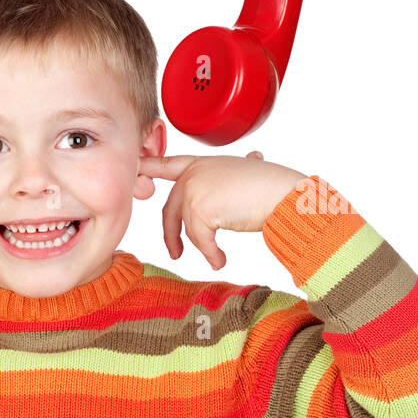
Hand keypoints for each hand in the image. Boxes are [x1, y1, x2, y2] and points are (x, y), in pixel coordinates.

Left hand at [137, 150, 305, 269]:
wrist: (283, 195)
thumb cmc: (273, 183)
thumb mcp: (249, 169)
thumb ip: (241, 168)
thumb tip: (255, 156)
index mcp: (201, 162)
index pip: (167, 164)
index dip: (149, 167)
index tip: (135, 169)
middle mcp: (193, 173)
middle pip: (171, 208)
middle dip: (172, 233)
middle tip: (174, 252)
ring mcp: (194, 189)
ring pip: (187, 227)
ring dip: (202, 247)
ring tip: (216, 257)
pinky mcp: (200, 208)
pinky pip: (199, 239)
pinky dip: (210, 253)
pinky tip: (220, 260)